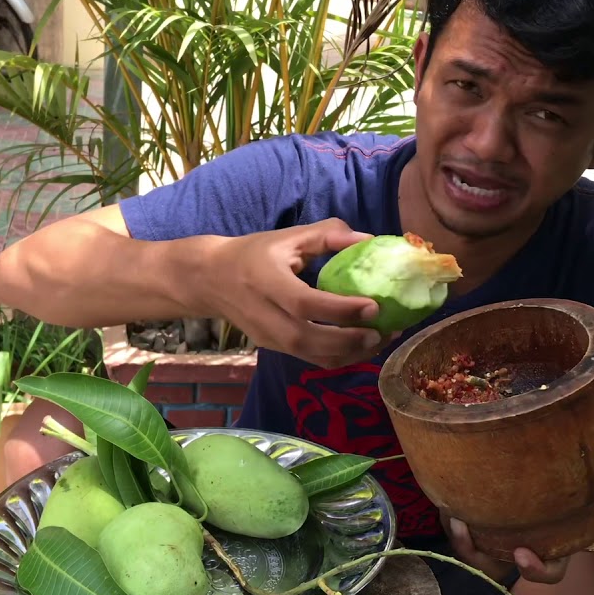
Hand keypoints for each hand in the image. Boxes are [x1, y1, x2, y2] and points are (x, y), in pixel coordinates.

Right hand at [197, 218, 398, 368]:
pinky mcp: (273, 348)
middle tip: (383, 332)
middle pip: (307, 338)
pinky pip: (309, 359)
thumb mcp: (287, 236)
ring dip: (349, 354)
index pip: (304, 303)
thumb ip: (327, 235)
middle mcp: (264, 314)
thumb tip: (368, 240)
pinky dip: (338, 358)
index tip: (374, 306)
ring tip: (380, 340)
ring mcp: (267, 336)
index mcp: (266, 281)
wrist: (210, 279)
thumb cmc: (253, 253)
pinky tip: (361, 346)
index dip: (340, 309)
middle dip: (349, 340)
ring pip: (310, 355)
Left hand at [442, 465, 593, 586]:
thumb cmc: (592, 491)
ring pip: (475, 549)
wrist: (574, 485)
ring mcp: (504, 534)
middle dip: (476, 554)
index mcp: (558, 547)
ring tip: (451, 510)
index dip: (535, 570)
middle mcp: (527, 547)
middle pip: (495, 566)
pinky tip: (448, 491)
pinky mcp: (487, 516)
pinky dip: (455, 511)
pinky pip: (466, 522)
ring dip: (459, 534)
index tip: (521, 555)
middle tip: (466, 530)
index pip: (547, 572)